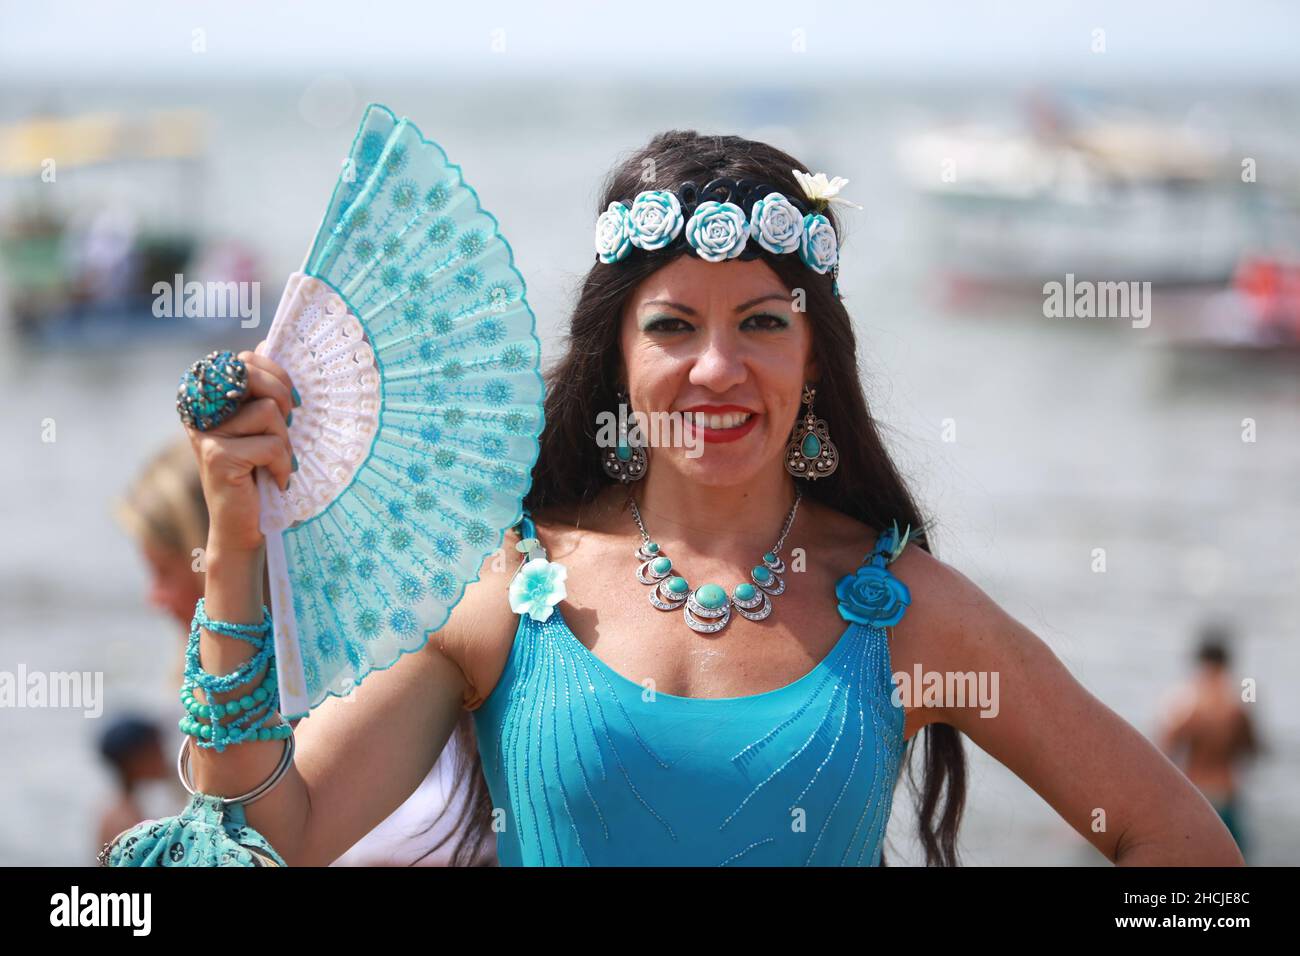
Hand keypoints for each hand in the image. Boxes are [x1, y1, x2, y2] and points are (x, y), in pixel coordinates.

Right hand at [184, 345, 296, 554]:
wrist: (242, 527)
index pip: (244, 361)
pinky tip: (275, 479)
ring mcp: (205, 434)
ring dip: (285, 442)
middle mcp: (199, 411)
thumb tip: (265, 345)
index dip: (276, 374)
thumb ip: (260, 391)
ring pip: (269, 413)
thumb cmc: (257, 473)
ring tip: (275, 462)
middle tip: (290, 428)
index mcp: (206, 398)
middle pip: (253, 376)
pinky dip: (283, 464)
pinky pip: (271, 445)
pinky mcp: (217, 457)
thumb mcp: (261, 426)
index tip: (290, 403)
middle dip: (284, 399)